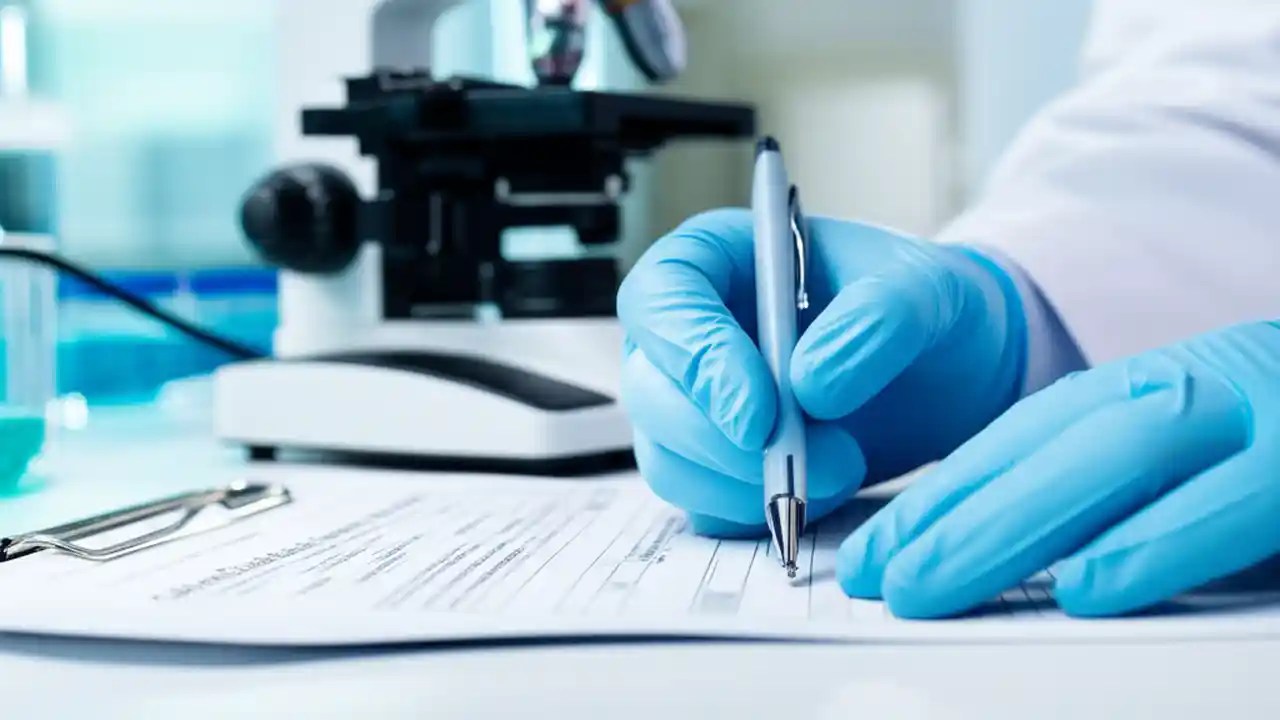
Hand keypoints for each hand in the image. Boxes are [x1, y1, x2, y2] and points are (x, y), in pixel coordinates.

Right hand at [616, 209, 1026, 535]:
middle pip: (651, 391)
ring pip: (669, 459)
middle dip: (722, 442)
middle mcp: (688, 332)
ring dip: (746, 484)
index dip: (695, 358)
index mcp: (716, 259)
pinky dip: (757, 513)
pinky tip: (821, 490)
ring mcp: (693, 404)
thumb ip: (877, 320)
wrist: (946, 371)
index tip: (757, 416)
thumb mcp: (927, 289)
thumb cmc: (921, 308)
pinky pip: (704, 505)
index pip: (662, 299)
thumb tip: (809, 386)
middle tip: (809, 462)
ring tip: (842, 468)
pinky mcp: (713, 466)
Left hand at [838, 321, 1279, 617]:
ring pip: (1127, 454)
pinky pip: (1243, 500)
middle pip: (1059, 443)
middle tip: (880, 577)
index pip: (1032, 434)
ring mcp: (1276, 410)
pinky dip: (1161, 542)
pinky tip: (1088, 586)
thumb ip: (1130, 493)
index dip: (947, 490)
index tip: (876, 551)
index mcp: (1174, 386)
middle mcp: (1216, 383)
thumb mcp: (1210, 459)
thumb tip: (1016, 558)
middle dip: (957, 511)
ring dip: (1020, 522)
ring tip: (939, 583)